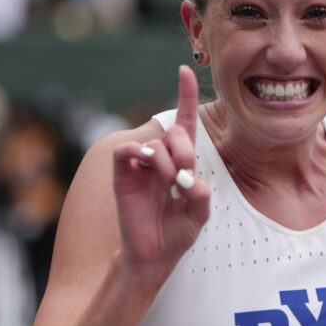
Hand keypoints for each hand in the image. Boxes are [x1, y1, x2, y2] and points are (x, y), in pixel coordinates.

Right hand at [111, 65, 210, 283]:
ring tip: (172, 185)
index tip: (185, 69)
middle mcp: (162, 159)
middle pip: (175, 133)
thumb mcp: (199, 216)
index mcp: (182, 162)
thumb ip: (201, 197)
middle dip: (185, 150)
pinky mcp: (123, 175)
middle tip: (185, 176)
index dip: (185, 96)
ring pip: (156, 144)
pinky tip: (149, 167)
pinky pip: (127, 152)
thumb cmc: (176, 234)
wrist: (153, 255)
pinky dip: (140, 155)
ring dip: (168, 162)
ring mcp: (142, 166)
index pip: (185, 123)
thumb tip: (191, 180)